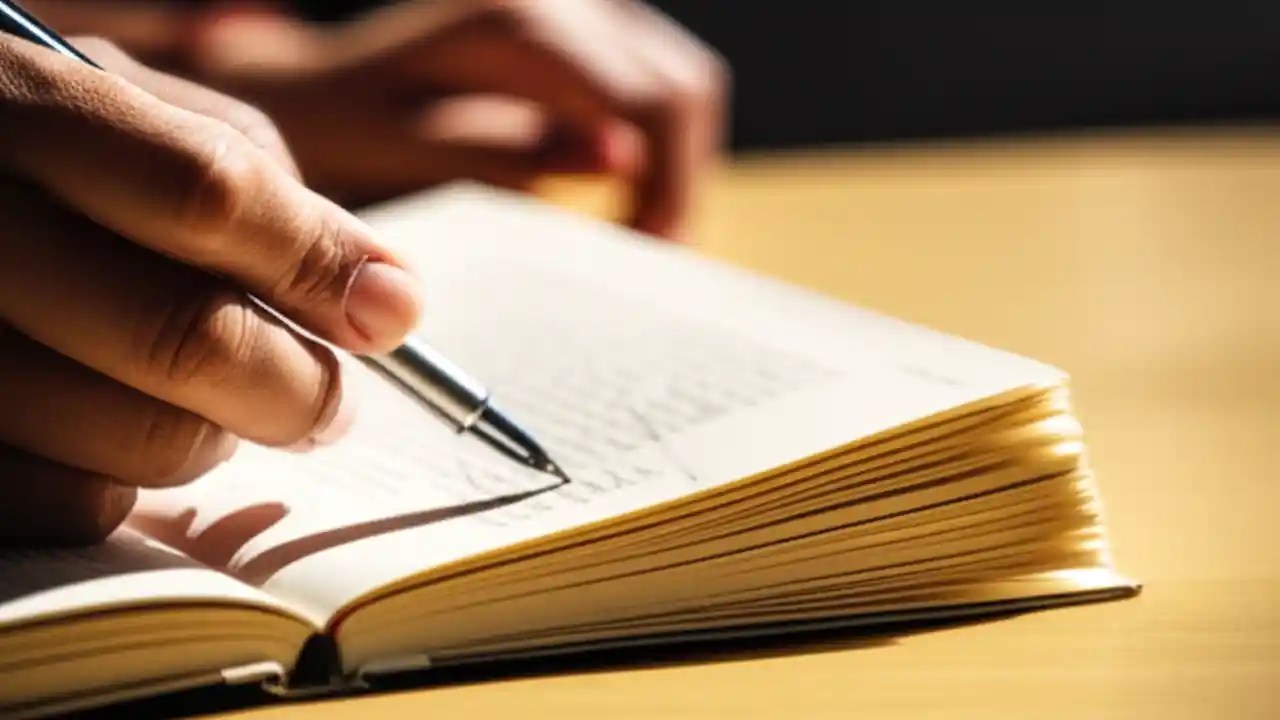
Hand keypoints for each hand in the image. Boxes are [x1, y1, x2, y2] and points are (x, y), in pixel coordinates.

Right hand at [0, 37, 422, 543]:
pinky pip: (76, 507)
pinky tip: (107, 430)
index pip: (207, 192)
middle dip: (299, 389)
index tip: (389, 311)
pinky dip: (127, 483)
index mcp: (19, 106)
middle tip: (330, 404)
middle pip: (184, 339)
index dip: (319, 264)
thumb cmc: (43, 153)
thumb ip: (257, 181)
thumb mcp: (132, 110)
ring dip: (216, 436)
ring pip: (142, 439)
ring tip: (203, 403)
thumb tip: (387, 299)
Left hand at [184, 0, 728, 238]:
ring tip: (633, 231)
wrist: (303, 91)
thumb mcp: (400, 149)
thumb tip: (618, 159)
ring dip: (673, 161)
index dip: (671, 186)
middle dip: (679, 178)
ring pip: (680, 83)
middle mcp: (561, 2)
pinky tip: (617, 193)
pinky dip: (651, 144)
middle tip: (643, 257)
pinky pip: (650, 85)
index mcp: (519, 26)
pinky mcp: (578, 38)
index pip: (655, 100)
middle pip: (684, 87)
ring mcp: (575, 12)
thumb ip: (506, 152)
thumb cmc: (336, 125)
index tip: (648, 258)